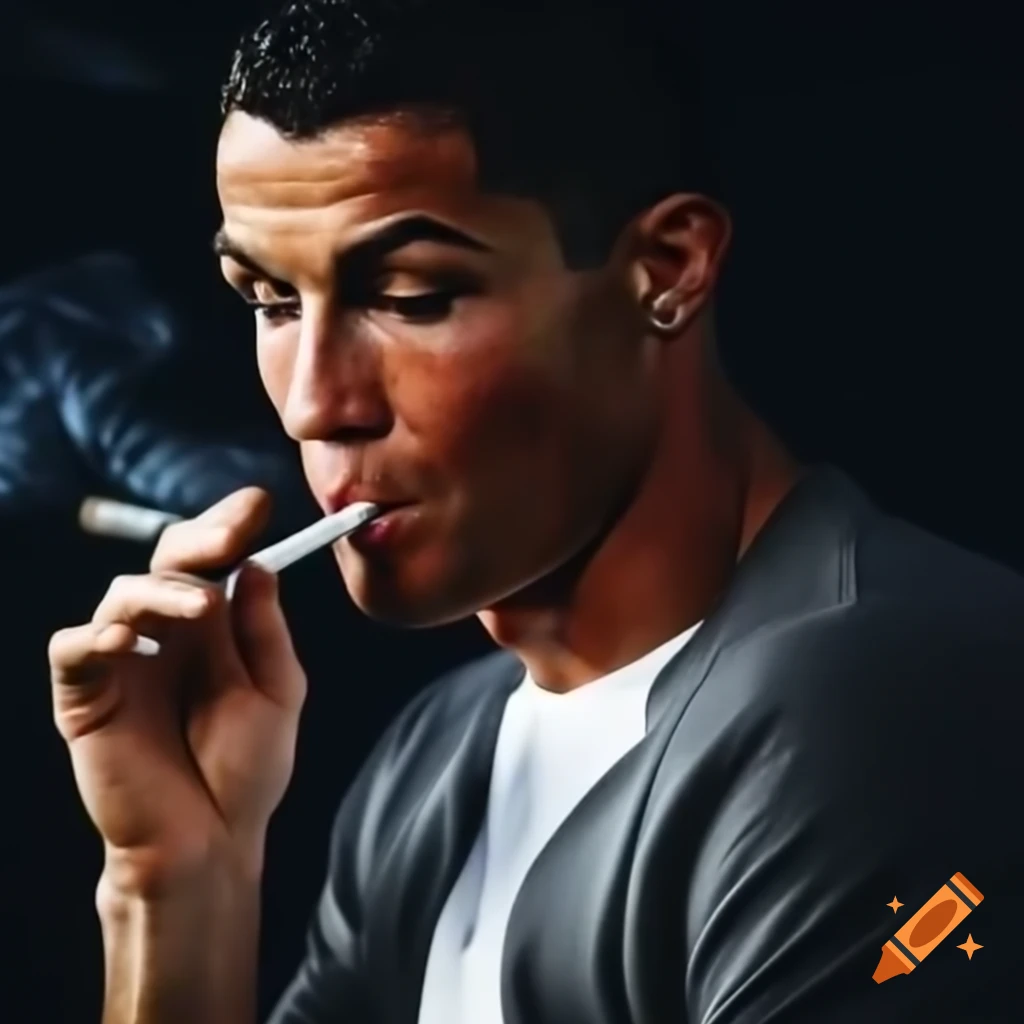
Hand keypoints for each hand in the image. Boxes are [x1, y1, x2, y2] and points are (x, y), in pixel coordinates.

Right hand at [49, 488, 306, 894]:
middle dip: (200, 539)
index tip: (258, 503)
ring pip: (123, 594)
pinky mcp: (85, 698)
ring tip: (202, 608)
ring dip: (163, 591)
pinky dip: (99, 635)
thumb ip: (262, 631)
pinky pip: (75, 648)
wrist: (212, 842)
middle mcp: (164, 636)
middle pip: (167, 562)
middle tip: (233, 535)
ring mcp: (123, 664)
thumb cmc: (245, 772)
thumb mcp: (276, 691)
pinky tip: (130, 639)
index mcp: (210, 631)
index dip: (227, 527)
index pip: (211, 562)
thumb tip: (258, 566)